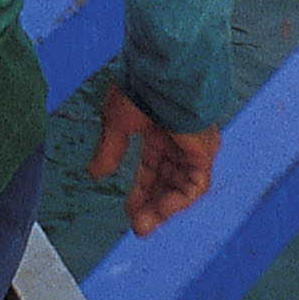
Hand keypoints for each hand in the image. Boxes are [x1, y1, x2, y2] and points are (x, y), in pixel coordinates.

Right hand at [86, 87, 218, 236]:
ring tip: (145, 226)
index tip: (130, 214)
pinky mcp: (203, 150)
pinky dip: (180, 201)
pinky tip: (163, 212)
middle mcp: (179, 140)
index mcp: (160, 129)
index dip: (141, 192)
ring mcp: (193, 146)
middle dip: (152, 206)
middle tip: (138, 228)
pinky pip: (196, 184)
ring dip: (164, 209)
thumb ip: (109, 150)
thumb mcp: (116, 122)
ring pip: (182, 187)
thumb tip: (94, 175)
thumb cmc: (138, 87)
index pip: (152, 169)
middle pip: (168, 182)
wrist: (160, 71)